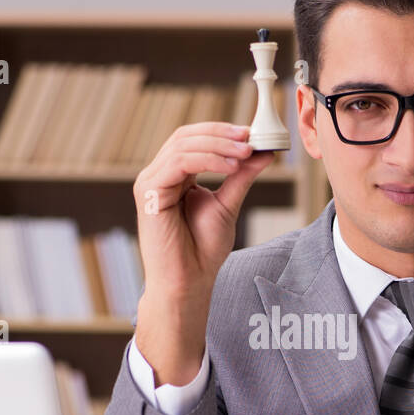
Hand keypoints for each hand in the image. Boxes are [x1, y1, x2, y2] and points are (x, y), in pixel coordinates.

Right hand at [132, 123, 275, 384]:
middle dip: (222, 134)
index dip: (221, 132)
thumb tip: (264, 152)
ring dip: (219, 146)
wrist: (188, 282)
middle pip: (186, 136)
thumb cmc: (202, 251)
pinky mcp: (149, 192)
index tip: (252, 134)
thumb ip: (241, 176)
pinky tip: (231, 166)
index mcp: (175, 176)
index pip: (193, 139)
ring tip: (246, 153)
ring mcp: (151, 182)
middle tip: (251, 139)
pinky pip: (180, 163)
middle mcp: (159, 175)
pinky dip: (209, 160)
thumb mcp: (227, 204)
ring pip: (183, 146)